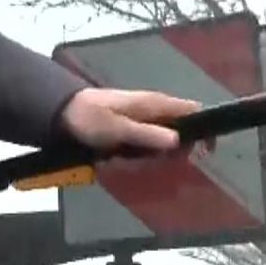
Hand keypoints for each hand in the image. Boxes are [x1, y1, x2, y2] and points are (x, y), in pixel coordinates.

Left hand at [59, 88, 200, 152]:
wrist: (61, 113)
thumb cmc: (90, 117)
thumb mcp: (117, 128)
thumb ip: (147, 134)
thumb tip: (179, 141)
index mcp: (155, 104)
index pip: (194, 111)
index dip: (203, 130)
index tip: (202, 153)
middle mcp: (153, 111)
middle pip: (180, 134)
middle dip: (168, 153)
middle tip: (146, 160)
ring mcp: (142, 121)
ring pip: (160, 144)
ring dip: (147, 157)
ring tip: (122, 158)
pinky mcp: (130, 130)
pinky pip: (142, 147)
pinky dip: (133, 155)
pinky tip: (115, 158)